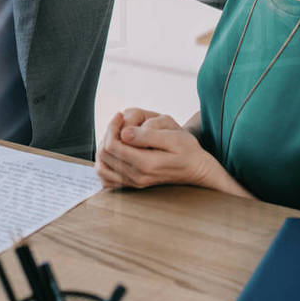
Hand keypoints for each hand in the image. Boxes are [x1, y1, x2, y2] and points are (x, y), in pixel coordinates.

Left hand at [95, 112, 216, 188]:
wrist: (197, 169)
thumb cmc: (188, 150)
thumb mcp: (173, 137)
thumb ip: (148, 135)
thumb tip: (124, 133)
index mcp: (146, 164)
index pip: (113, 146)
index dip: (112, 126)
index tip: (120, 115)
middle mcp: (137, 177)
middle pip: (105, 155)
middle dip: (108, 134)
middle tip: (120, 122)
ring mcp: (134, 183)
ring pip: (102, 166)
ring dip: (105, 147)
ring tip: (117, 135)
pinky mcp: (132, 185)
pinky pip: (107, 178)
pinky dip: (105, 163)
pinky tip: (116, 150)